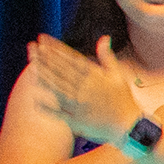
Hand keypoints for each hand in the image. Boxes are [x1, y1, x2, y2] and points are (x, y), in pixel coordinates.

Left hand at [26, 34, 142, 147]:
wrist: (131, 125)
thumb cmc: (125, 100)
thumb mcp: (118, 75)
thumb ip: (107, 56)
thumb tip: (104, 38)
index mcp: (94, 76)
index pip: (71, 58)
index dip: (55, 48)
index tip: (43, 39)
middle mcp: (85, 88)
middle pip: (61, 70)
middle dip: (45, 57)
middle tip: (32, 46)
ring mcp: (80, 104)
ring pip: (58, 87)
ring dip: (44, 75)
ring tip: (32, 64)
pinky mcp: (78, 119)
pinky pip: (60, 112)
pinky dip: (49, 107)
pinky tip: (37, 99)